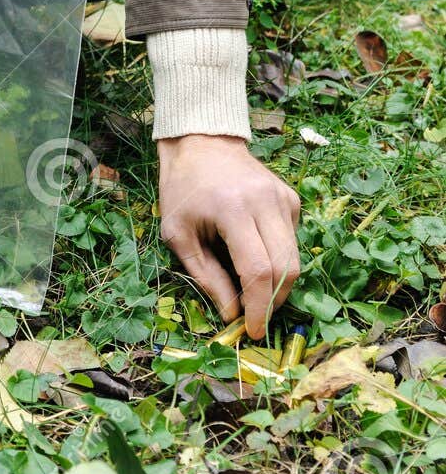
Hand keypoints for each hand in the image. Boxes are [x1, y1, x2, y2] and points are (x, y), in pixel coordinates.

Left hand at [157, 135, 300, 337]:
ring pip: (295, 257)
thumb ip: (206, 276)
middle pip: (285, 268)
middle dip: (273, 302)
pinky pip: (292, 240)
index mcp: (232, 209)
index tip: (253, 330)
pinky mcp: (290, 198)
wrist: (201, 142)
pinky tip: (255, 250)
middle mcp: (264, 201)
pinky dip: (279, 257)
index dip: (258, 307)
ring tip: (255, 292)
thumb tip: (231, 314)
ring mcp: (282, 197)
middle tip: (255, 316)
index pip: (258, 270)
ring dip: (279, 285)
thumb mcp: (178, 234)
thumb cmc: (182, 189)